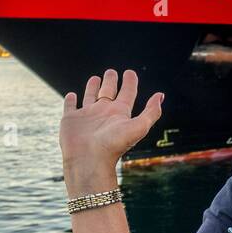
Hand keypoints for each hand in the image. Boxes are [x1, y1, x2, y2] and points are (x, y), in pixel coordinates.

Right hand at [60, 69, 163, 194]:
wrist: (89, 161)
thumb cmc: (114, 145)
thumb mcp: (138, 127)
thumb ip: (151, 112)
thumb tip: (161, 96)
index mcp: (120, 114)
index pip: (127, 94)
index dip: (130, 82)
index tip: (130, 72)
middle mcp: (104, 113)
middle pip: (108, 92)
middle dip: (110, 81)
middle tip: (111, 71)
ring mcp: (87, 116)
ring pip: (90, 97)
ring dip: (92, 87)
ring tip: (95, 78)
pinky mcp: (71, 120)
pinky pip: (70, 107)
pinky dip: (70, 100)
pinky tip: (72, 95)